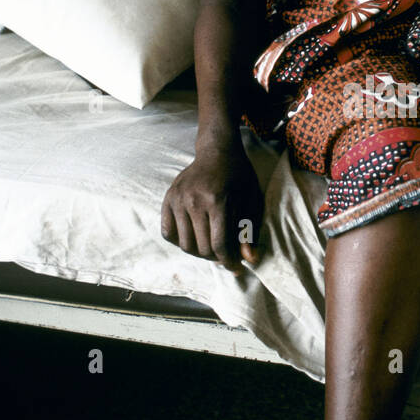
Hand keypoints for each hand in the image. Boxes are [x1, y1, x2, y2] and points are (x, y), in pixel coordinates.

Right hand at [161, 143, 264, 272]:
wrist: (217, 151)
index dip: (229, 262)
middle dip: (216, 257)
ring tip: (210, 246)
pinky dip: (180, 241)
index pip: (220, 244)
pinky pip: (168, 233)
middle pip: (202, 248)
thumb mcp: (252, 201)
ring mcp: (178, 199)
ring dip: (199, 252)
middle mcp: (195, 201)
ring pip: (185, 245)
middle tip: (225, 253)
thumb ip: (249, 231)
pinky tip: (194, 236)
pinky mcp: (168, 198)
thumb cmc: (239, 177)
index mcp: (218, 201)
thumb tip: (249, 260)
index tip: (235, 268)